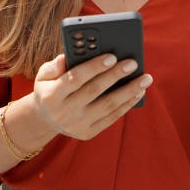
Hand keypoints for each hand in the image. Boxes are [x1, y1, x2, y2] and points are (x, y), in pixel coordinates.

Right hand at [32, 53, 151, 140]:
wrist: (46, 119)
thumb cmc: (49, 88)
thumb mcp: (44, 75)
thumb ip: (54, 65)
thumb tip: (67, 57)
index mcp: (51, 95)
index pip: (75, 78)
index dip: (94, 67)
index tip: (112, 56)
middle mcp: (64, 112)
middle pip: (94, 91)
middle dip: (115, 76)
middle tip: (133, 63)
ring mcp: (77, 125)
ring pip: (107, 106)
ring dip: (129, 91)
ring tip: (145, 78)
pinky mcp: (88, 133)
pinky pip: (111, 117)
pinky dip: (127, 104)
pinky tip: (138, 92)